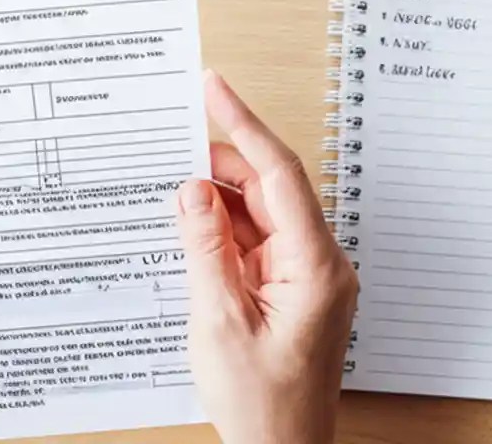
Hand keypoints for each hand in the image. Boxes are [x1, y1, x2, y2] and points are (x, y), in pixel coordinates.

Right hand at [178, 72, 357, 443]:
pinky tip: (190, 229)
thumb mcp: (218, 321)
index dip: (244, 124)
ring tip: (173, 195)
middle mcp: (318, 263)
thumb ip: (204, 248)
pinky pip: (253, 241)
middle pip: (269, 188)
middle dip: (221, 163)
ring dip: (216, 201)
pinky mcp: (289, 288)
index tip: (216, 87)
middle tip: (175, 140)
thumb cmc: (262, 403)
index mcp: (315, 267)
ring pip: (258, 213)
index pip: (280, 175)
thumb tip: (192, 192)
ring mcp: (305, 276)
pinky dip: (221, 231)